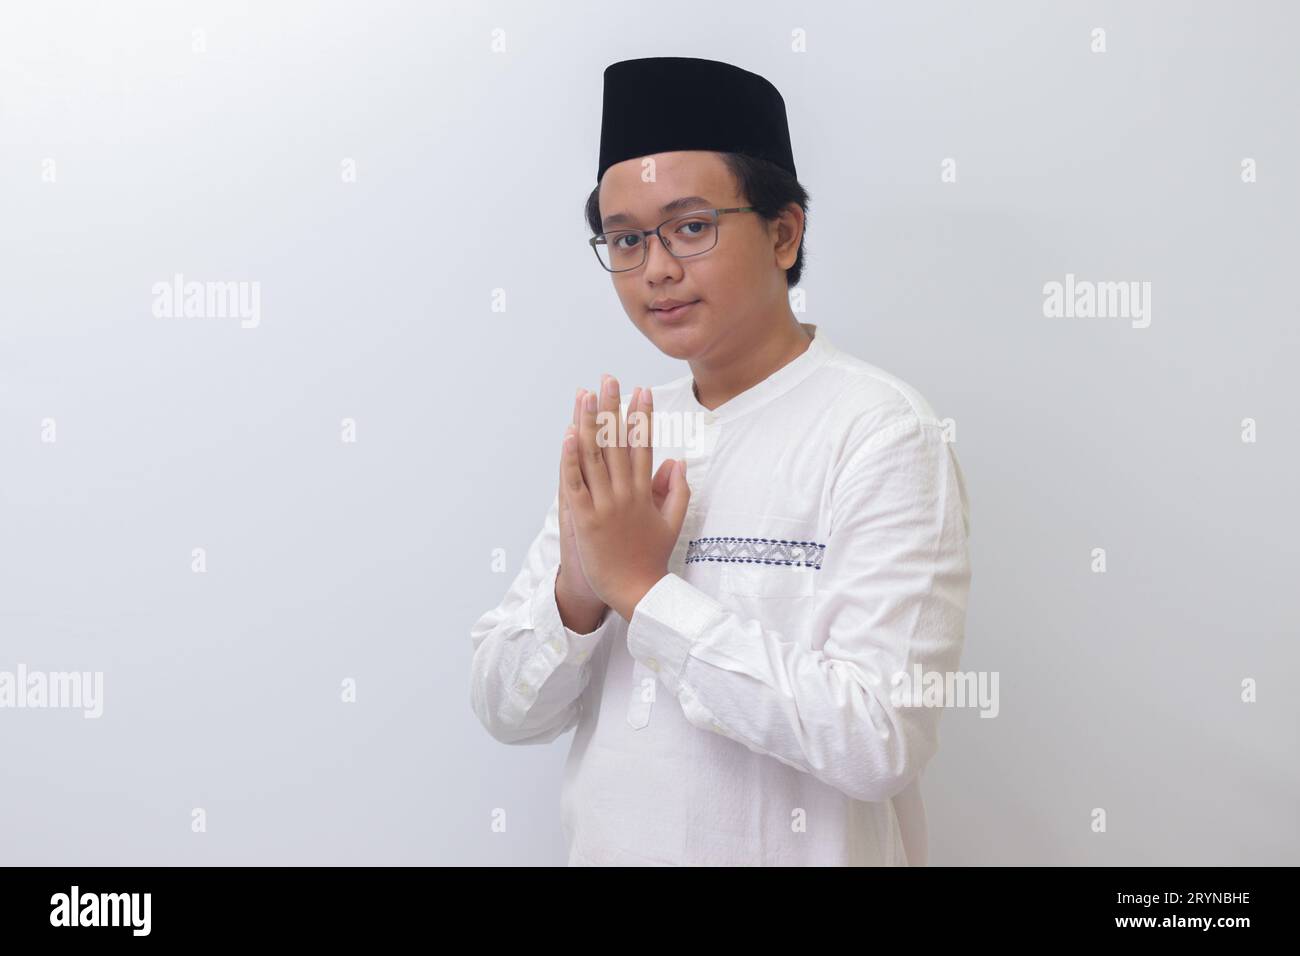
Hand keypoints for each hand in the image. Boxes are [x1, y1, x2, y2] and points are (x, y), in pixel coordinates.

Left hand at [561, 374, 689, 620]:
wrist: (637, 592)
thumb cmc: (652, 559)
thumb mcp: (672, 522)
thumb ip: (677, 490)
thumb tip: (677, 461)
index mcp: (645, 492)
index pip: (643, 445)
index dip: (642, 416)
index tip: (642, 391)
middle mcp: (625, 493)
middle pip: (618, 442)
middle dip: (614, 408)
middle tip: (609, 379)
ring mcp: (604, 505)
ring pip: (594, 456)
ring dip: (590, 423)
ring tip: (586, 395)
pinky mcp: (585, 519)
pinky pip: (574, 483)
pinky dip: (570, 458)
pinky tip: (569, 434)